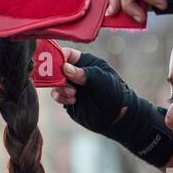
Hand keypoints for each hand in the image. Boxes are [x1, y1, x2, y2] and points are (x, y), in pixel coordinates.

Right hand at [51, 48, 172, 167]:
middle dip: (55, 74)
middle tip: (61, 81)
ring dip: (60, 87)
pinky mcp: (68, 99)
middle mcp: (75, 72)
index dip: (58, 57)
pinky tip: (72, 100)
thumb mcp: (103, 81)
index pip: (66, 54)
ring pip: (55, 82)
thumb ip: (85, 74)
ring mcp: (71, 86)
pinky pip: (57, 94)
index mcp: (85, 62)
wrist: (118, 118)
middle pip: (56, 68)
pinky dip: (60, 97)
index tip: (57, 65)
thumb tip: (65, 68)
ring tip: (73, 94)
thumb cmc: (114, 94)